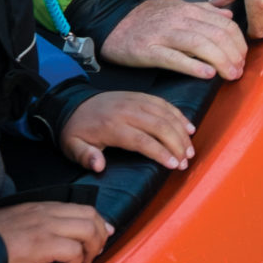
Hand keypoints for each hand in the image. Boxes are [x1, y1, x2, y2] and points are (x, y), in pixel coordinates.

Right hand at [0, 202, 114, 262]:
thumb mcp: (16, 224)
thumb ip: (37, 225)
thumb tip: (55, 239)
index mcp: (39, 207)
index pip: (80, 207)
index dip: (97, 222)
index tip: (102, 234)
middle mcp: (45, 212)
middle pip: (89, 215)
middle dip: (100, 235)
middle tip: (95, 253)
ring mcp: (44, 226)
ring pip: (87, 230)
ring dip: (91, 249)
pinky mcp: (40, 244)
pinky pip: (73, 251)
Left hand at [60, 89, 195, 172]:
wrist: (73, 103)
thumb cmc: (77, 130)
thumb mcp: (72, 146)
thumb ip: (85, 157)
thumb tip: (98, 166)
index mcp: (112, 126)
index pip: (142, 140)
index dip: (160, 152)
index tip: (173, 165)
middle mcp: (127, 111)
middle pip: (160, 126)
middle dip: (177, 145)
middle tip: (185, 162)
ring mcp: (136, 101)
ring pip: (166, 114)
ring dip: (181, 132)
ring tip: (190, 150)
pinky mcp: (141, 96)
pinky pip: (165, 103)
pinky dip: (179, 115)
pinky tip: (189, 128)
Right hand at [100, 0, 246, 78]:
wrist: (109, 21)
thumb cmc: (145, 19)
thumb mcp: (175, 7)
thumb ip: (202, 11)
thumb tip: (228, 14)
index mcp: (187, 9)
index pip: (224, 22)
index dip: (238, 41)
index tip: (243, 57)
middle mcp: (178, 18)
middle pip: (216, 34)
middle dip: (233, 54)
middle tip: (239, 70)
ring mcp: (162, 34)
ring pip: (199, 44)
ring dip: (220, 61)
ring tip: (230, 75)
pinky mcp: (147, 50)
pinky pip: (174, 58)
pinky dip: (193, 66)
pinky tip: (207, 75)